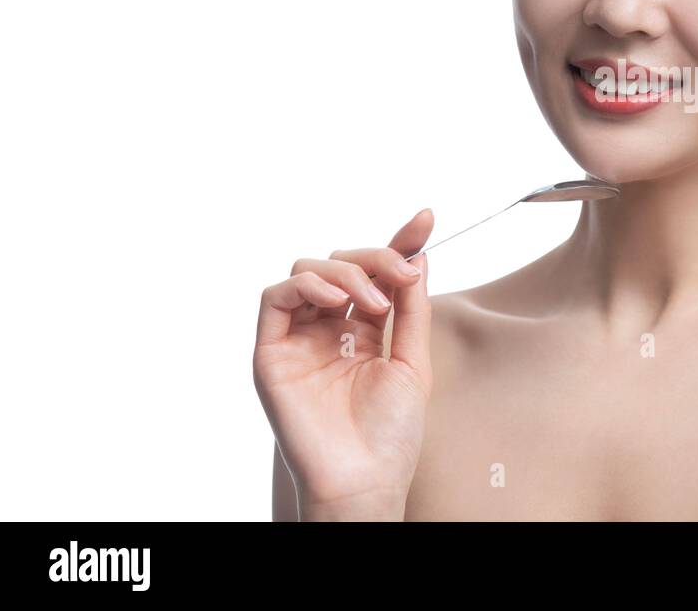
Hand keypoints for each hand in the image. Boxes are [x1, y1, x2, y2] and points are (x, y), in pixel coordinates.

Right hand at [252, 208, 434, 519]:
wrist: (366, 478)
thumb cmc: (391, 433)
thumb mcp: (414, 360)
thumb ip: (413, 308)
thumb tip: (418, 255)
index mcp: (364, 330)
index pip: (376, 273)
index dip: (399, 241)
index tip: (426, 219)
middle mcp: (329, 329)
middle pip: (343, 263)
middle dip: (375, 258)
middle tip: (402, 276)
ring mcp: (299, 339)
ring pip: (308, 270)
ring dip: (345, 271)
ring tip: (371, 302)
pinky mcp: (271, 353)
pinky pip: (275, 298)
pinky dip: (306, 286)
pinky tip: (337, 302)